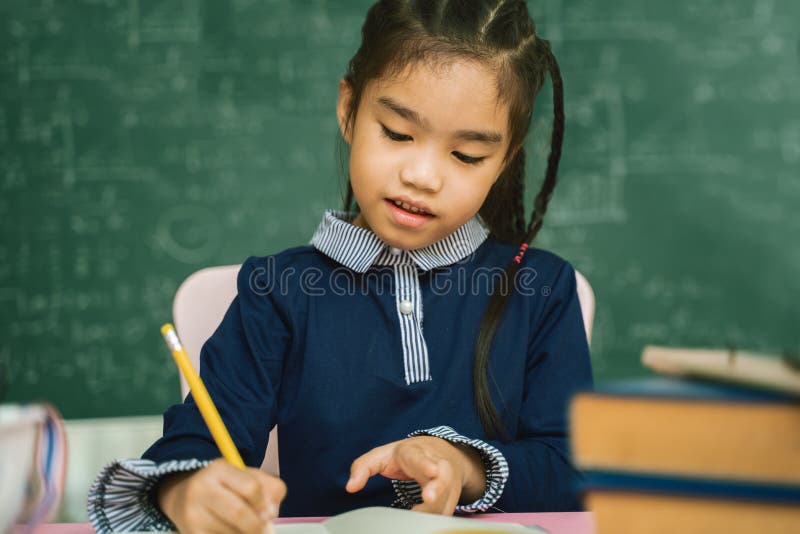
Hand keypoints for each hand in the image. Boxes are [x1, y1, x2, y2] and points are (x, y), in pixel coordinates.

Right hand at [157, 458, 286, 533]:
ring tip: (245, 529)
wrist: (182, 497)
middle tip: (264, 531)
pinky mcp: (190, 533)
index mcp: (218, 469)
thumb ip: (269, 487)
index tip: (269, 513)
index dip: (264, 503)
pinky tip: (232, 532)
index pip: (250, 487)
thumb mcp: (246, 476)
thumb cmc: (224, 487)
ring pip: (230, 532)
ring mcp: (192, 513)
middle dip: (257, 526)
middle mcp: (201, 489)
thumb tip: (272, 513)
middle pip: (239, 513)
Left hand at [345, 436, 485, 514]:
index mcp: (417, 453)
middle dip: (437, 488)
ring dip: (435, 511)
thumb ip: (363, 467)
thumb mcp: (383, 455)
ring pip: (446, 499)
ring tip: (418, 523)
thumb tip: (350, 487)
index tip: (431, 470)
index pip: (421, 458)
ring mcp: (447, 483)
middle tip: (430, 498)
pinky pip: (445, 513)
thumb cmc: (408, 456)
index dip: (426, 464)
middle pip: (442, 477)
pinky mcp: (451, 499)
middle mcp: (437, 466)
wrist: (443, 452)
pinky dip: (434, 522)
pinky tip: (421, 527)